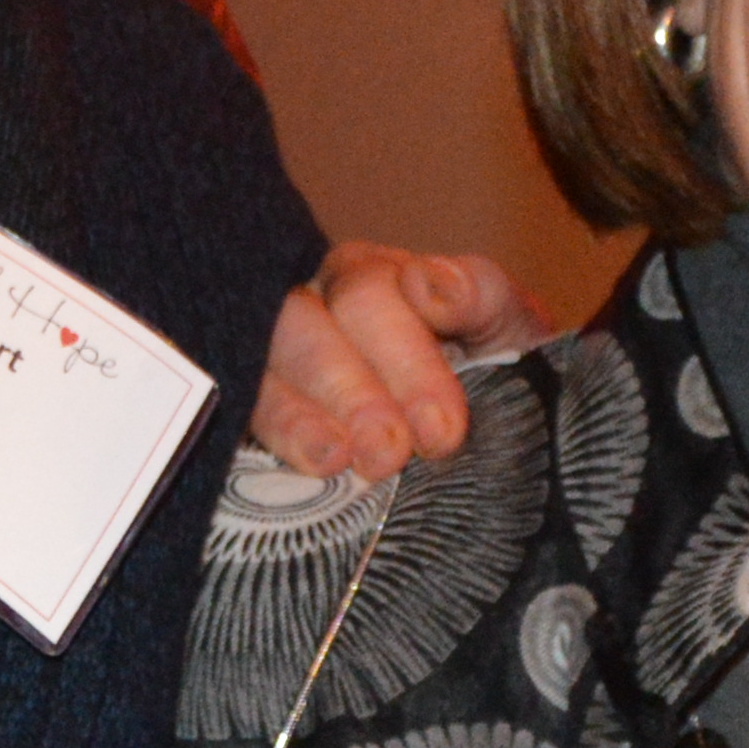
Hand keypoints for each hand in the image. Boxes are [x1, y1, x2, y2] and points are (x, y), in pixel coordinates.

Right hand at [257, 244, 544, 477]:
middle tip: (389, 452)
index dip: (405, 362)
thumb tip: (425, 283)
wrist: (497, 438)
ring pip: (263, 369)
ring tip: (334, 460)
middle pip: (304, 325)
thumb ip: (479, 295)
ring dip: (296, 418)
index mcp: (372, 276)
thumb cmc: (495, 370)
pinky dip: (270, 443)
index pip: (369, 294)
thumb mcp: (507, 327)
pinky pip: (241, 416)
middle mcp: (312, 307)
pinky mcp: (251, 412)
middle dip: (349, 390)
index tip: (442, 428)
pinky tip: (298, 470)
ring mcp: (272, 358)